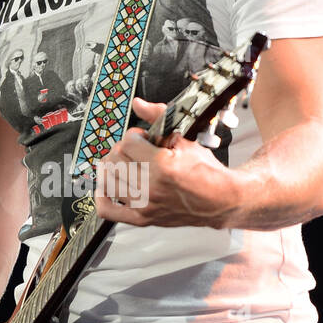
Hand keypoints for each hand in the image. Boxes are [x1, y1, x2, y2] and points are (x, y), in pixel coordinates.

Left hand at [93, 96, 237, 228]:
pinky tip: (109, 186)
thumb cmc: (206, 172)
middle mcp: (151, 187)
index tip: (144, 138)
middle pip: (115, 159)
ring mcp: (145, 205)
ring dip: (112, 168)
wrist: (220, 200)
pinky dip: (102, 197)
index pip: (128, 142)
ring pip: (107, 180)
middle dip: (123, 149)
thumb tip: (138, 104)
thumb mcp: (186, 140)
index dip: (135, 135)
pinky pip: (108, 210)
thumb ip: (160, 118)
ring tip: (124, 165)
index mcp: (162, 166)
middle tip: (135, 151)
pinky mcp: (142, 219)